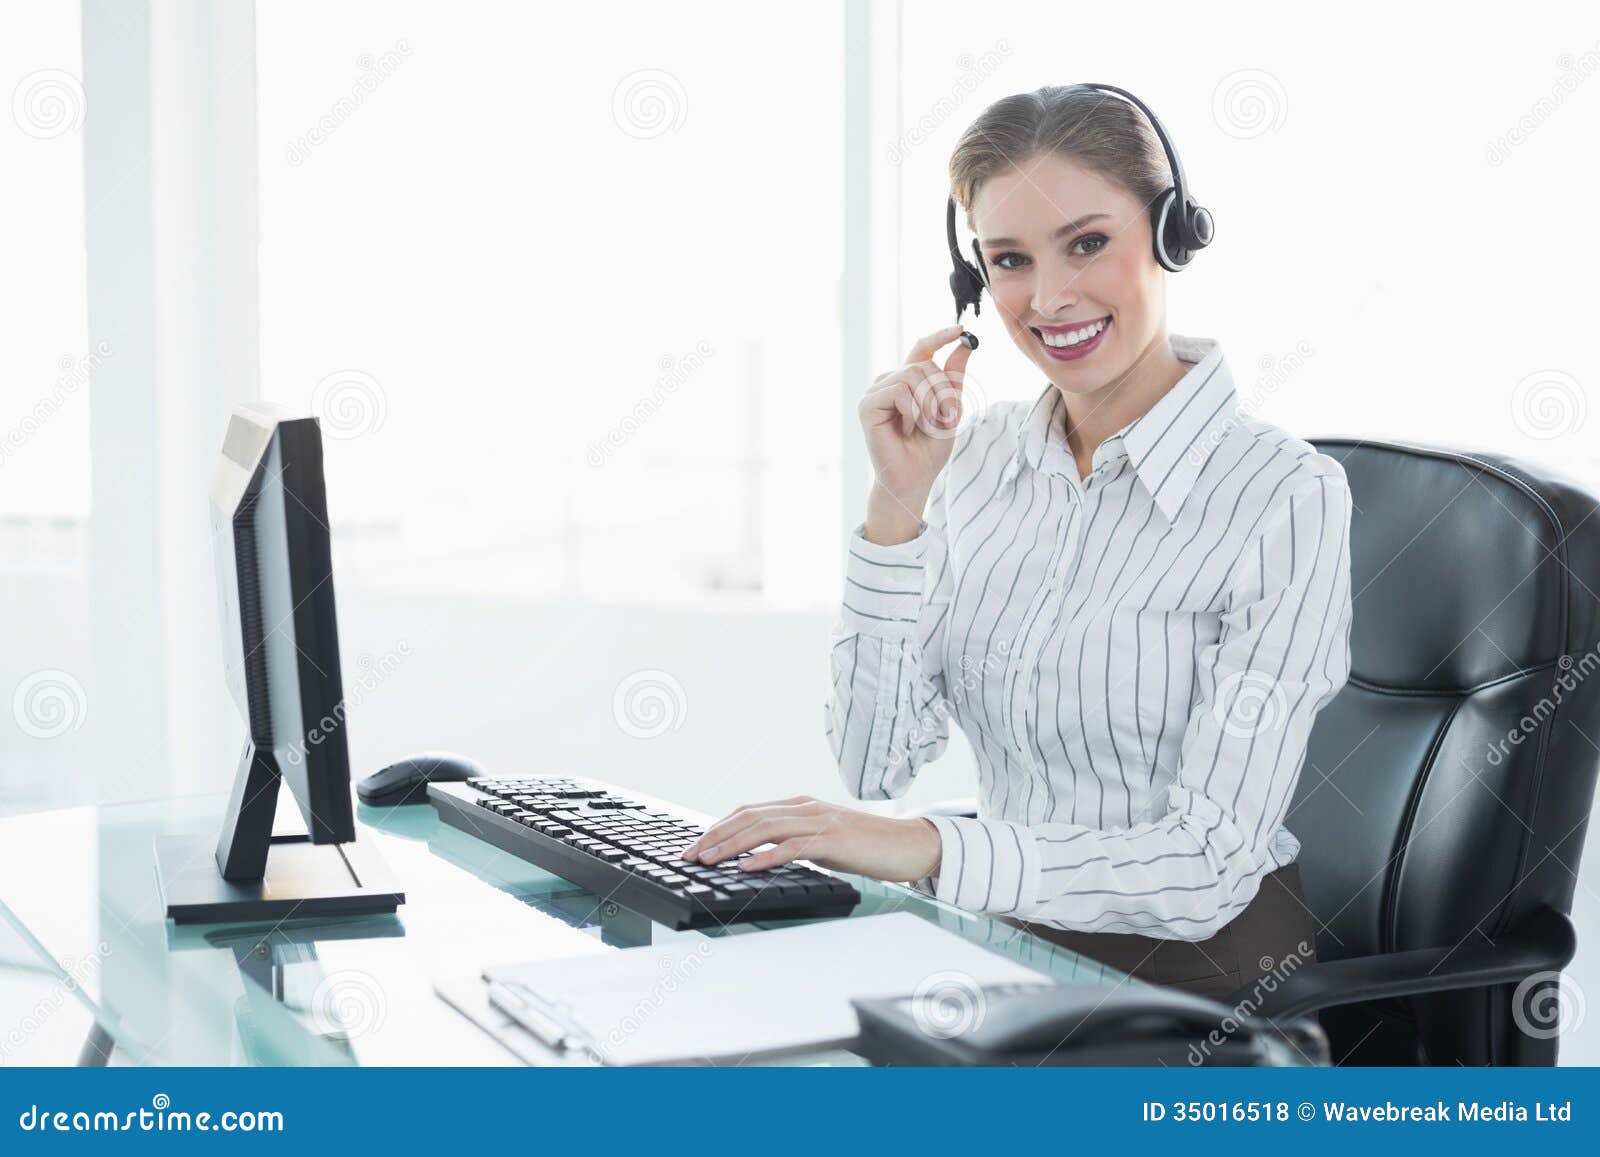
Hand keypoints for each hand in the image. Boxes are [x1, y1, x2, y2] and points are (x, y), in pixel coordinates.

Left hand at [680, 795, 942, 883]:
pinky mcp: (832, 840)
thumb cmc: (868, 846)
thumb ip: (795, 842)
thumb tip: (761, 857)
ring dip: (731, 845)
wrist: (908, 844)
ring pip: (763, 828)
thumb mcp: (824, 841)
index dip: (720, 826)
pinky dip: (764, 857)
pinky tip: (746, 867)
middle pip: (749, 816)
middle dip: (715, 836)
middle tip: (690, 855)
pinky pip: (791, 847)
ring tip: (708, 860)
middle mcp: (806, 808)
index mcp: (802, 805)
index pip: (750, 811)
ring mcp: (819, 821)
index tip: (696, 845)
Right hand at [859, 323, 975, 542]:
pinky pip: (899, 392)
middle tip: (945, 419)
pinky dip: (912, 412)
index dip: (940, 336)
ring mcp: (875, 392)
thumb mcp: (950, 409)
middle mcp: (889, 382)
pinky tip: (907, 430)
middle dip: (942, 393)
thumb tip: (965, 344)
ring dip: (929, 404)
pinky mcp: (867, 405)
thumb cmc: (929, 448)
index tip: (962, 329)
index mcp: (907, 381)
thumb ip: (953, 378)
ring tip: (926, 427)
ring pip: (911, 375)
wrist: (914, 478)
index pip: (921, 349)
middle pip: (923, 365)